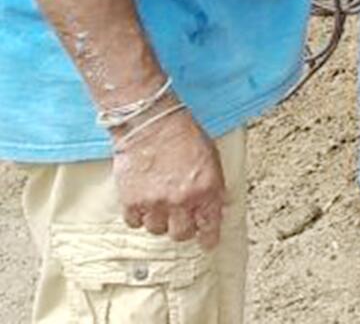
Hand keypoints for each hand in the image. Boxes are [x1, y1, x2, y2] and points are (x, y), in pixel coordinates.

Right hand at [111, 105, 226, 249]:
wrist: (152, 122)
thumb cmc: (184, 135)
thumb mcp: (212, 158)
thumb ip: (215, 185)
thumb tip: (221, 205)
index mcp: (206, 189)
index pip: (210, 225)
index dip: (209, 238)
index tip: (207, 243)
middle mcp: (181, 200)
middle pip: (181, 234)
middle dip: (182, 229)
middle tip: (179, 220)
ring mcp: (155, 202)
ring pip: (156, 230)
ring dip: (159, 221)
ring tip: (159, 203)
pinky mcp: (132, 201)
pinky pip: (135, 222)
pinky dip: (138, 216)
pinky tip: (143, 202)